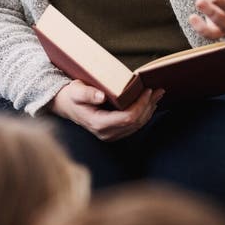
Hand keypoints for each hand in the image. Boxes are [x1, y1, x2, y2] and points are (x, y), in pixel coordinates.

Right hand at [49, 80, 163, 140]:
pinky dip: (144, 113)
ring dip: (149, 109)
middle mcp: (106, 133)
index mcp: (98, 124)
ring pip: (138, 125)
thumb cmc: (72, 96)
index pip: (127, 118)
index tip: (147, 90)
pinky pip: (134, 125)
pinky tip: (149, 102)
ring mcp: (111, 135)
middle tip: (157, 90)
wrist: (67, 106)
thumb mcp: (76, 91)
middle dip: (148, 106)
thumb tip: (101, 96)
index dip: (140, 105)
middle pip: (136, 122)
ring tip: (157, 94)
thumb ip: (87, 94)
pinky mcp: (116, 132)